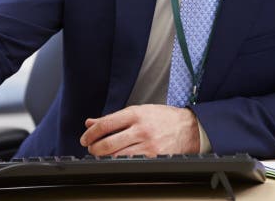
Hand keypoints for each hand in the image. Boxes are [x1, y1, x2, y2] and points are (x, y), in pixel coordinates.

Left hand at [79, 104, 198, 156]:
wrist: (189, 128)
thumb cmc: (164, 118)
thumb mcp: (139, 111)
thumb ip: (114, 117)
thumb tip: (91, 122)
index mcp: (136, 114)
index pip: (106, 124)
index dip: (91, 133)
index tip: (85, 138)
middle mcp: (141, 129)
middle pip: (108, 143)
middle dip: (95, 148)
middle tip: (92, 148)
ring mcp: (148, 145)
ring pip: (117, 157)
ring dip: (105, 158)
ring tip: (103, 155)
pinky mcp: (153, 158)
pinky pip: (130, 164)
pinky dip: (120, 164)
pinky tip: (117, 161)